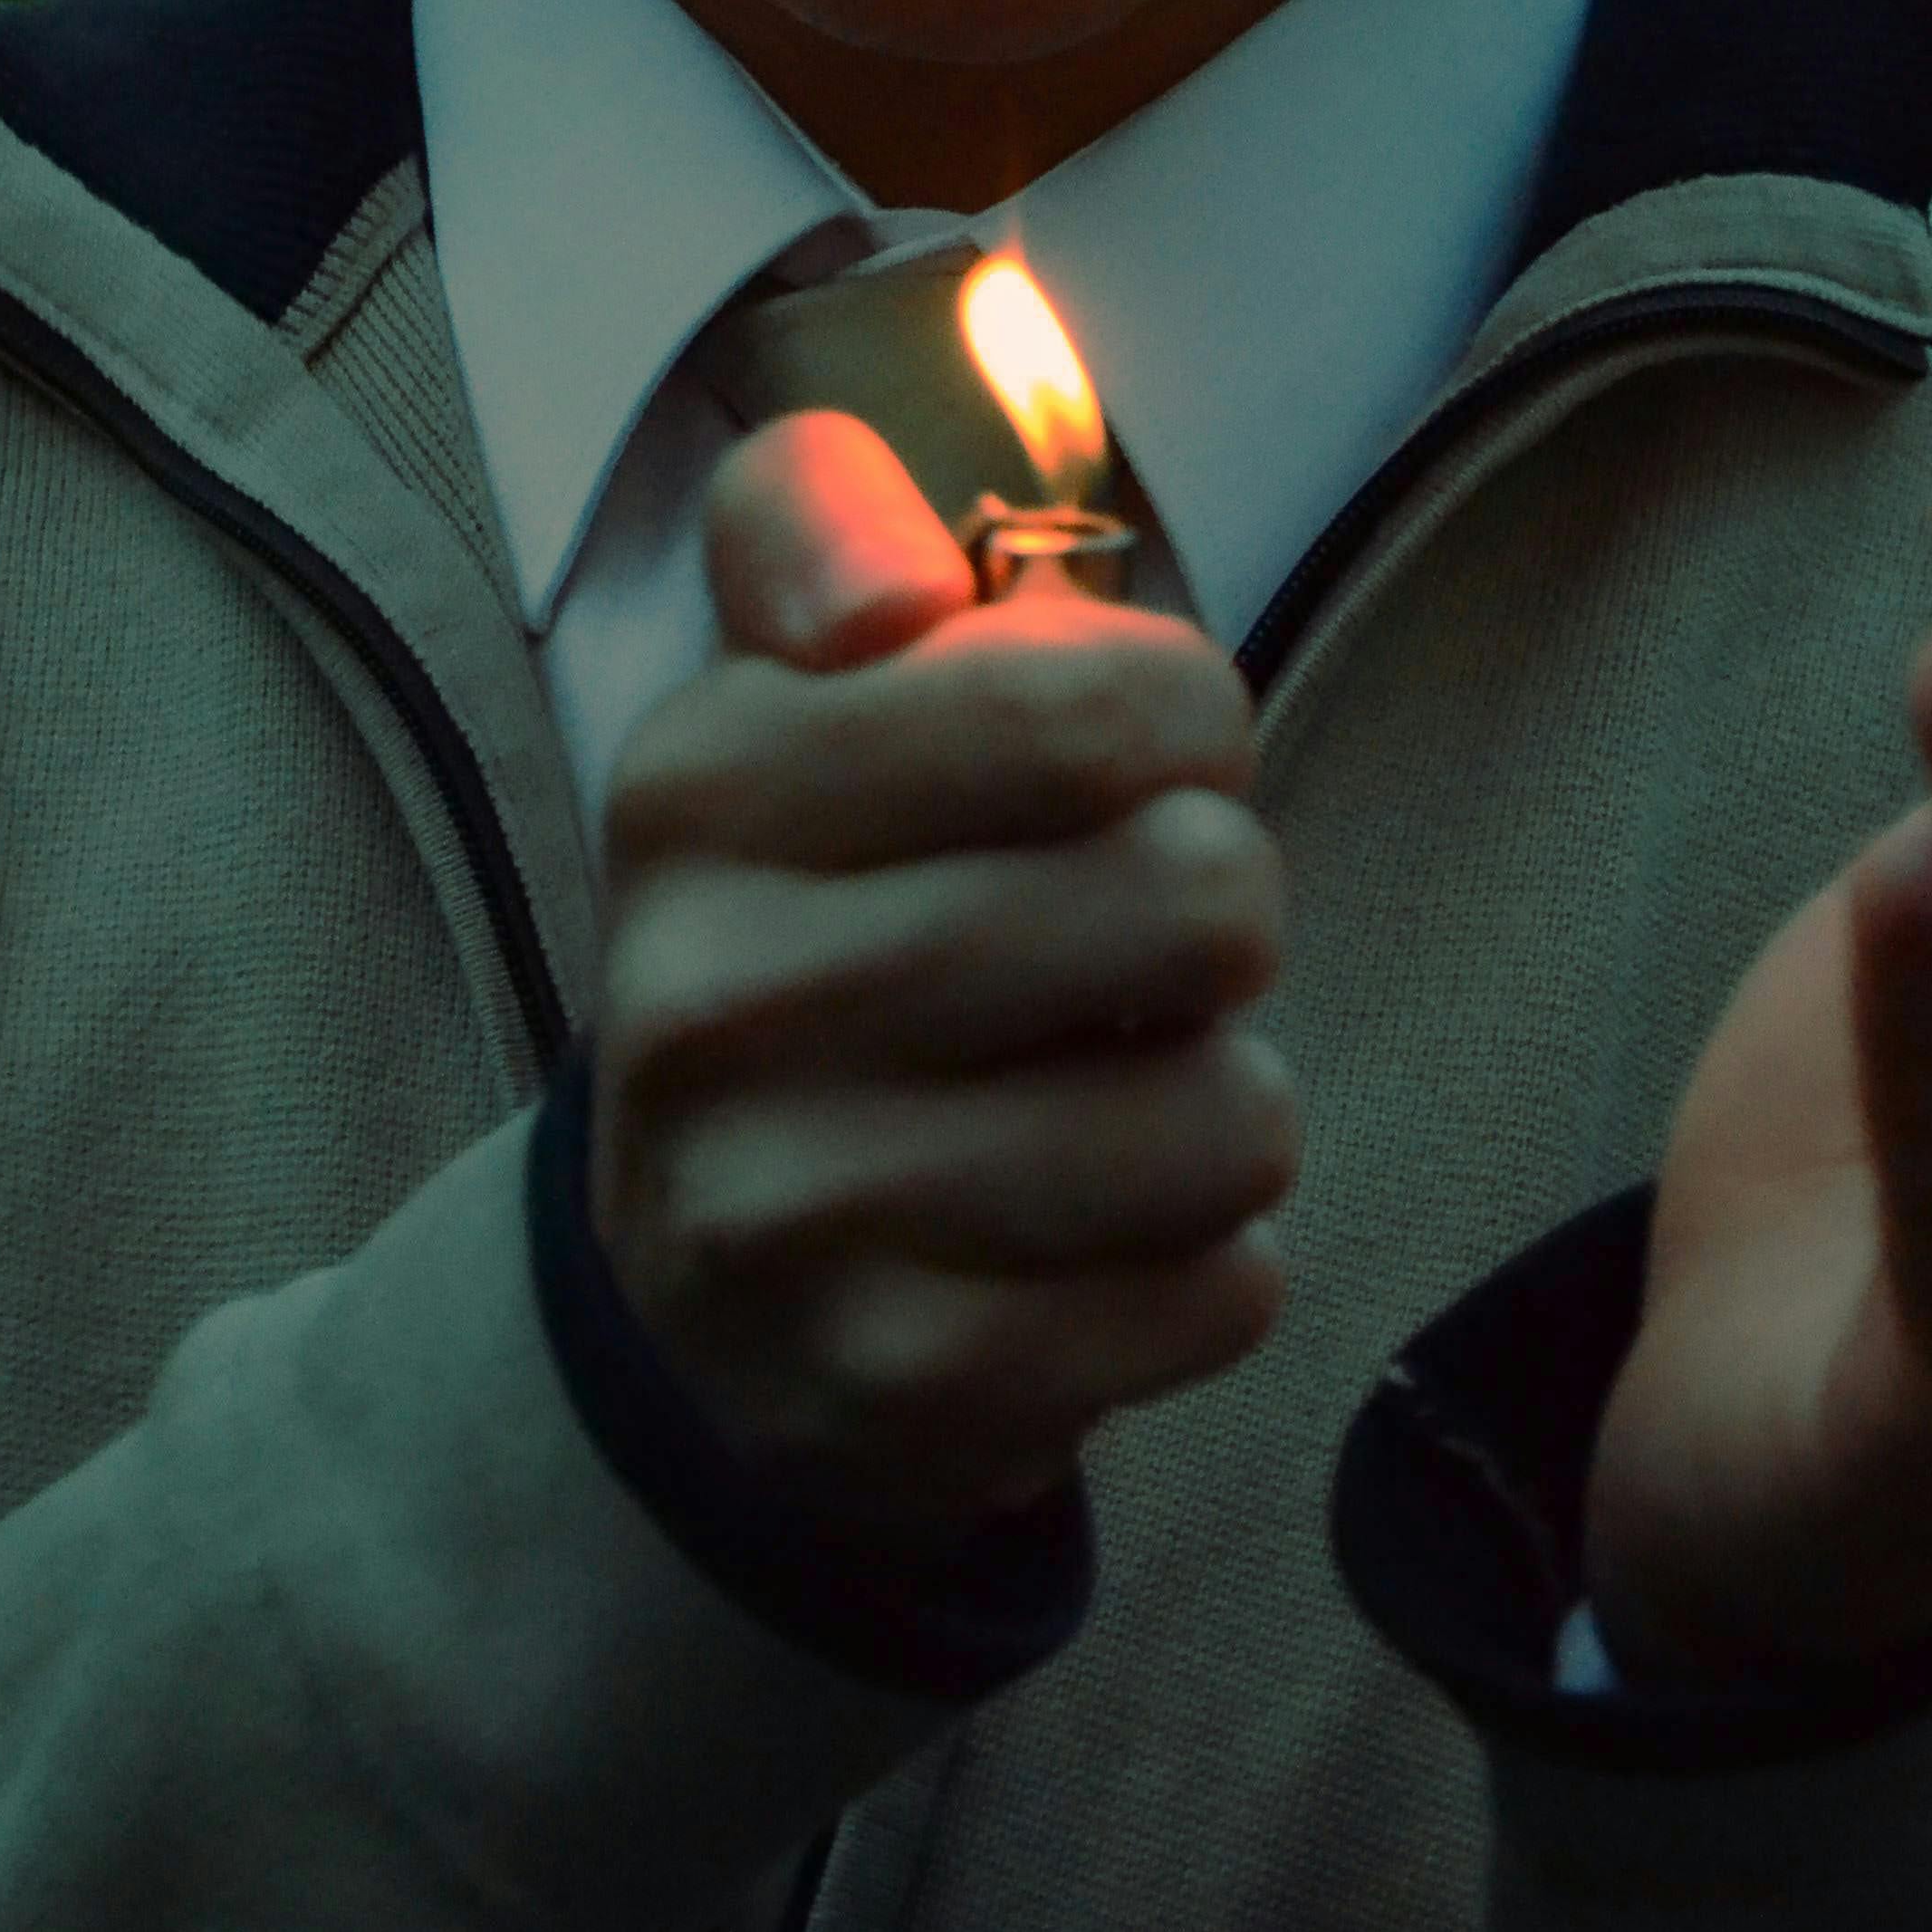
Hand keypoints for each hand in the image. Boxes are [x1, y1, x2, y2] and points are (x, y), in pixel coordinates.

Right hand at [589, 410, 1299, 1559]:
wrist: (703, 1296)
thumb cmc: (829, 933)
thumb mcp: (794, 709)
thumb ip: (826, 539)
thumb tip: (879, 588)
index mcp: (701, 783)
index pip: (1094, 701)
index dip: (1191, 721)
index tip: (1148, 760)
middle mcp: (709, 999)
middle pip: (1198, 903)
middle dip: (1226, 913)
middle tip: (1150, 945)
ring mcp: (787, 1215)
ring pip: (1230, 1120)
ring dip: (1225, 1107)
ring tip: (1119, 1099)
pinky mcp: (892, 1392)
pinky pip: (1218, 1295)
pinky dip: (1208, 1266)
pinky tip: (1101, 1243)